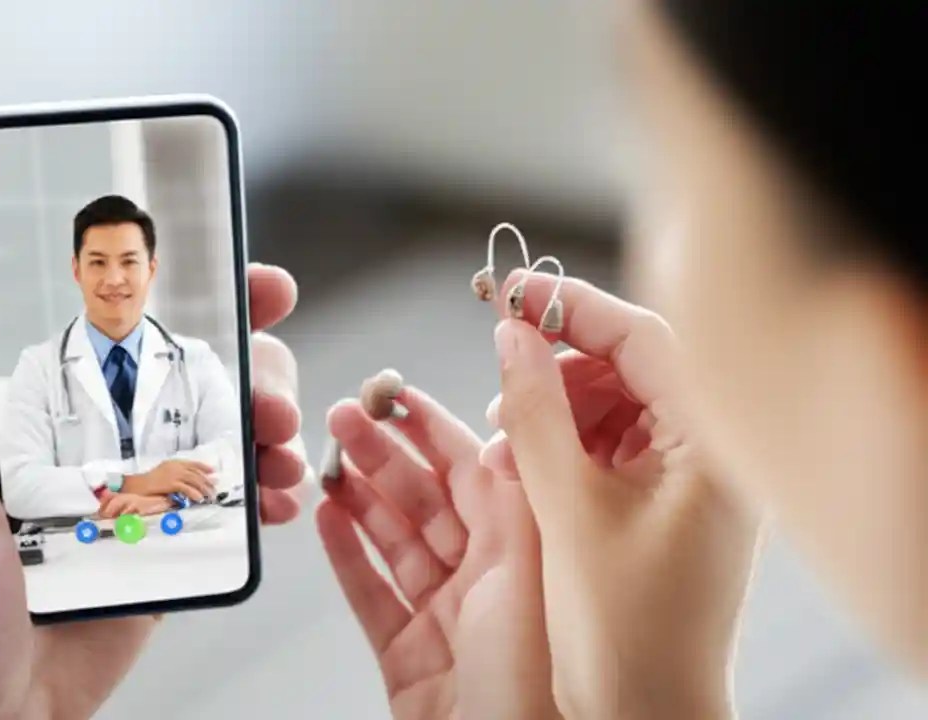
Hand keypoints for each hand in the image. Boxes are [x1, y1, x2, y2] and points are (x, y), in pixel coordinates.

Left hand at [0, 255, 304, 719]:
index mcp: (27, 420)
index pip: (108, 330)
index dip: (180, 293)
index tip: (238, 275)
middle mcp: (85, 448)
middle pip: (184, 376)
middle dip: (248, 364)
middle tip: (269, 388)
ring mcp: (130, 500)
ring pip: (217, 435)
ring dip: (267, 426)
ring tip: (281, 448)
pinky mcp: (161, 552)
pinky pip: (226, 507)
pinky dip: (265, 495)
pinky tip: (280, 499)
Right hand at [122, 459, 214, 500]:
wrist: (138, 485)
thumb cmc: (150, 482)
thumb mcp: (164, 473)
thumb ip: (177, 475)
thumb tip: (190, 482)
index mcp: (174, 463)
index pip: (193, 464)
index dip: (204, 467)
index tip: (212, 472)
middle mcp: (176, 466)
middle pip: (196, 473)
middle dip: (206, 481)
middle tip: (214, 488)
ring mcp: (174, 474)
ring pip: (194, 480)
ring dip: (203, 488)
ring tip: (209, 495)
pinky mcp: (171, 483)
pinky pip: (186, 488)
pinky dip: (194, 493)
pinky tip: (199, 498)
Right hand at [318, 384, 559, 718]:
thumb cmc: (543, 689)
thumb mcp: (527, 565)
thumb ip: (507, 487)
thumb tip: (505, 410)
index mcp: (530, 552)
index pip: (476, 467)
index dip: (432, 425)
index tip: (396, 392)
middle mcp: (492, 581)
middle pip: (429, 499)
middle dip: (384, 453)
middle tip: (343, 414)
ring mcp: (449, 621)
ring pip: (396, 540)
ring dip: (360, 495)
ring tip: (326, 457)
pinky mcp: (411, 660)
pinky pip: (372, 595)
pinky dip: (347, 556)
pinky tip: (327, 520)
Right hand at [482, 270, 760, 718]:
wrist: (643, 716)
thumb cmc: (627, 632)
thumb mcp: (567, 508)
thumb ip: (537, 410)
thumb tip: (512, 332)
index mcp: (710, 449)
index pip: (645, 339)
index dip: (573, 305)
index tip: (510, 290)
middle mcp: (708, 455)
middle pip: (627, 368)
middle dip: (556, 368)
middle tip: (502, 382)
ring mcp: (685, 480)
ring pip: (610, 405)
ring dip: (551, 410)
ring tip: (504, 442)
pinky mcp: (659, 504)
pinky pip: (606, 445)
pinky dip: (560, 444)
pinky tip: (519, 465)